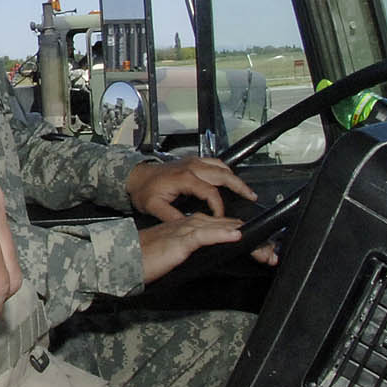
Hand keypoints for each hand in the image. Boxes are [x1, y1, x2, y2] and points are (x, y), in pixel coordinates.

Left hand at [125, 155, 256, 220]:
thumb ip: (172, 217)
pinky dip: (226, 170)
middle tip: (252, 197)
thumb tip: (190, 226)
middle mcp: (192, 167)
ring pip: (221, 166)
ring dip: (235, 177)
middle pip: (223, 174)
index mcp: (184, 178)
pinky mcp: (192, 161)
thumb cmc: (143, 191)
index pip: (210, 193)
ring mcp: (193, 161)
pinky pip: (214, 162)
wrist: (135, 176)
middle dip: (239, 186)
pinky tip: (231, 179)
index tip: (221, 219)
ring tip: (246, 190)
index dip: (218, 207)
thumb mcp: (154, 207)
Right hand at [138, 213, 279, 281]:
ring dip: (245, 238)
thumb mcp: (171, 257)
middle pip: (227, 227)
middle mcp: (188, 224)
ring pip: (220, 229)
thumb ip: (188, 254)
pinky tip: (236, 236)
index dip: (242, 237)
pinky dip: (221, 234)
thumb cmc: (141, 260)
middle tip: (273, 252)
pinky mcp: (178, 240)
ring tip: (267, 249)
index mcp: (186, 227)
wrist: (120, 258)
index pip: (221, 228)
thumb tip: (205, 261)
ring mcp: (183, 230)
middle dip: (252, 240)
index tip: (262, 250)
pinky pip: (203, 235)